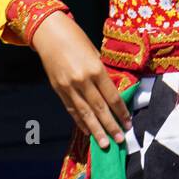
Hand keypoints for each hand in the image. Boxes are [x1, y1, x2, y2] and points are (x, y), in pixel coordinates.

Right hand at [32, 12, 130, 148]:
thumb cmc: (76, 39)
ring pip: (85, 113)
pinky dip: (80, 122)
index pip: (112, 96)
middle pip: (100, 108)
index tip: (129, 123)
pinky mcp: (58, 90)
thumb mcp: (95, 53)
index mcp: (95, 69)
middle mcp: (82, 81)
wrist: (49, 34)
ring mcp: (68, 87)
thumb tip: (111, 93)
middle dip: (111, 126)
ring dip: (96, 130)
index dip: (121, 112)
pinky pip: (72, 109)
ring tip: (105, 144)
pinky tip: (87, 131)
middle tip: (120, 140)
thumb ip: (102, 73)